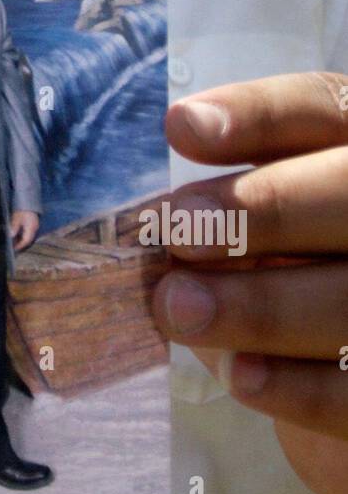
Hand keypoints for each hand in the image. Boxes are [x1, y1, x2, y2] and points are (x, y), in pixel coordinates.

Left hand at [11, 210, 39, 251]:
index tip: (14, 249)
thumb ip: (14, 227)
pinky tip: (18, 236)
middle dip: (21, 244)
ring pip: (29, 237)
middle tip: (13, 247)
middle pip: (28, 240)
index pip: (26, 240)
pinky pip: (29, 233)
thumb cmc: (22, 209)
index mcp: (31, 227)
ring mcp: (34, 226)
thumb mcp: (16, 217)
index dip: (20, 245)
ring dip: (22, 240)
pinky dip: (23, 236)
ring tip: (14, 243)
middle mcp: (34, 228)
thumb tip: (11, 235)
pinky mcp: (33, 224)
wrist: (28, 201)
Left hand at [152, 72, 347, 493]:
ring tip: (179, 310)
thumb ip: (223, 206)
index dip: (256, 114)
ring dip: (262, 305)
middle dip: (266, 209)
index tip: (181, 127)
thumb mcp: (251, 222)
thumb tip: (164, 220)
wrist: (328, 367)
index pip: (320, 107)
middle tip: (179, 232)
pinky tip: (240, 376)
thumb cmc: (279, 270)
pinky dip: (300, 386)